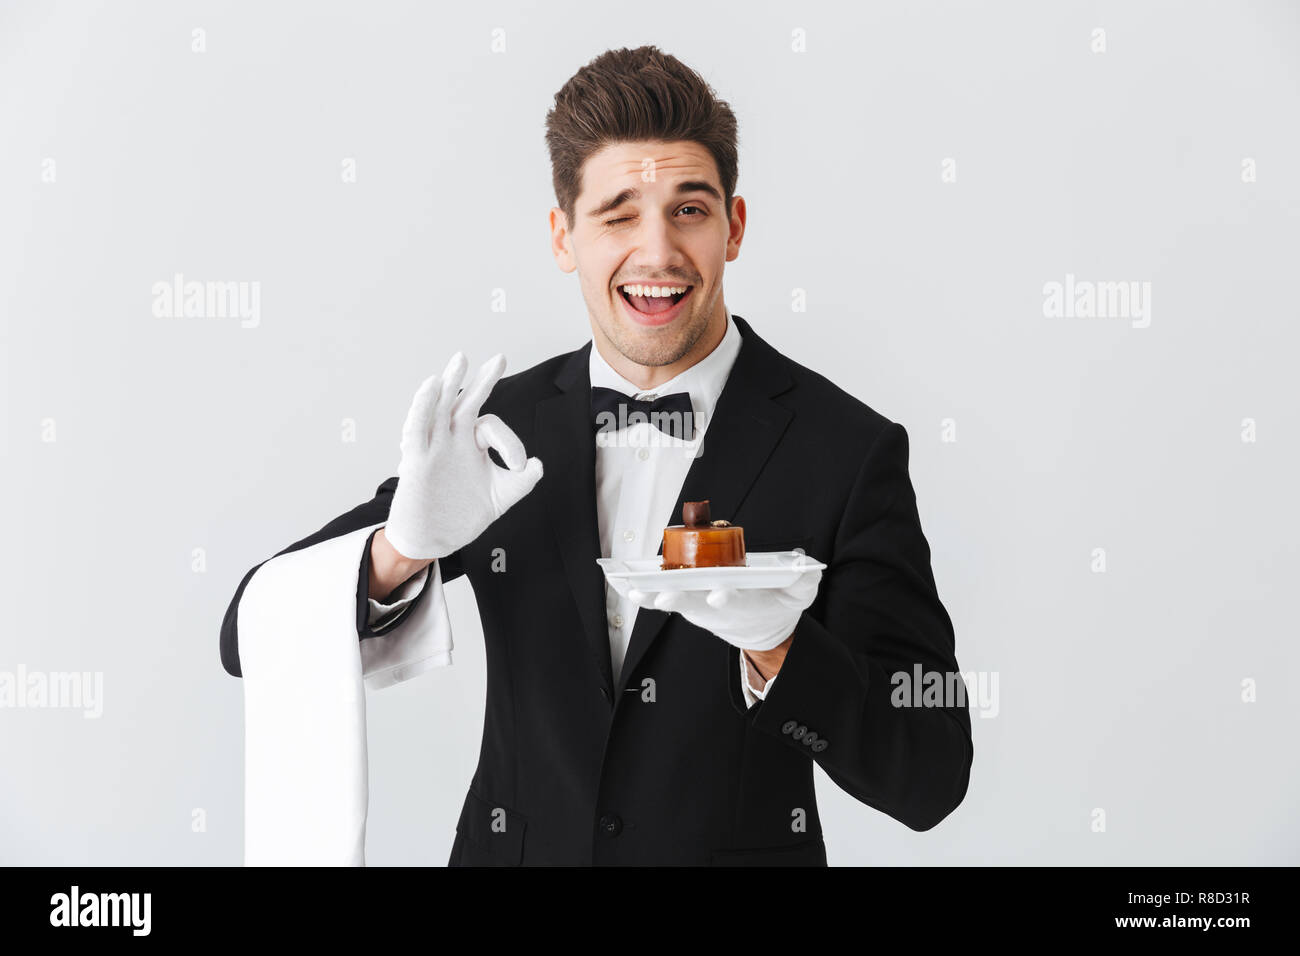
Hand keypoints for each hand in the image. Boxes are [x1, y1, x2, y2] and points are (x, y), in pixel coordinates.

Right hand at [383, 352, 543, 559]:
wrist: (433, 541)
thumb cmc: (461, 516)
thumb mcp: (500, 497)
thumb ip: (521, 482)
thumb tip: (538, 464)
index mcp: (472, 446)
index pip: (492, 427)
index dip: (510, 443)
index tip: (517, 466)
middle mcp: (453, 440)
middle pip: (466, 402)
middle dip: (483, 381)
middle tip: (500, 359)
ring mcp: (434, 447)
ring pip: (440, 407)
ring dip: (450, 382)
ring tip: (460, 360)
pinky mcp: (416, 460)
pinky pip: (416, 428)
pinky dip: (422, 406)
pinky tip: (431, 385)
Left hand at [623, 568, 821, 651]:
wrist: (760, 628)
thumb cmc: (776, 603)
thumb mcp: (799, 594)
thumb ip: (804, 581)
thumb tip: (807, 567)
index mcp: (743, 601)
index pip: (734, 600)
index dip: (727, 598)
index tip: (720, 596)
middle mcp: (714, 605)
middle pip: (695, 603)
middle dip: (679, 600)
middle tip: (663, 598)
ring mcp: (695, 605)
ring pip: (670, 601)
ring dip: (649, 597)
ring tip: (630, 591)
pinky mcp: (682, 602)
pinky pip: (655, 596)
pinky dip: (638, 590)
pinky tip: (617, 582)